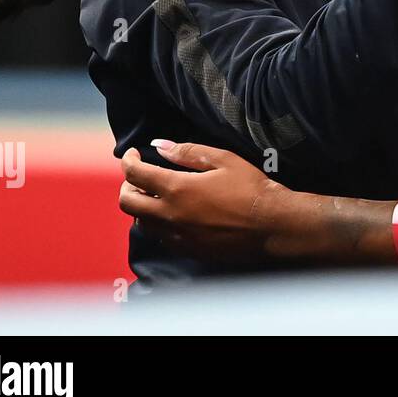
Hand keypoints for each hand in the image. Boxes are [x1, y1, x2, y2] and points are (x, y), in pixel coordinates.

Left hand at [119, 140, 283, 259]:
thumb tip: (160, 146)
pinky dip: (157, 223)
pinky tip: (172, 215)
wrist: (271, 225)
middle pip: (127, 202)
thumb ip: (188, 152)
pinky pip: (159, 237)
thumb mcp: (224, 160)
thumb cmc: (251, 187)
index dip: (128, 160)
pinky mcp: (187, 250)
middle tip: (138, 176)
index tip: (133, 154)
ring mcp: (176, 236)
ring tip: (155, 195)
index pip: (135, 174)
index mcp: (176, 188)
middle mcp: (169, 215)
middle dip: (126, 185)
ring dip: (141, 206)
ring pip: (141, 222)